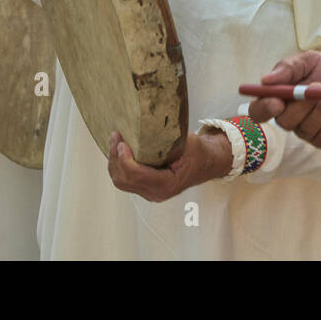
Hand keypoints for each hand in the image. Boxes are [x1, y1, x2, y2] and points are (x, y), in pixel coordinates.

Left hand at [107, 131, 229, 201]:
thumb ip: (167, 139)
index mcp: (167, 184)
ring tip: (114, 142)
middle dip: (116, 158)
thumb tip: (145, 126)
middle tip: (115, 137)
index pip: (138, 176)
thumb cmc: (198, 152)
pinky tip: (118, 151)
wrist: (206, 163)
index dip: (125, 160)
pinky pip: (125, 181)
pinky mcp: (145, 188)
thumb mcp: (187, 142)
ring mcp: (149, 193)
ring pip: (121, 182)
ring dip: (114, 162)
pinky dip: (118, 166)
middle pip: (125, 180)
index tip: (122, 143)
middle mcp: (156, 193)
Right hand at [248, 51, 320, 148]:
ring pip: (307, 128)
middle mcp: (290, 118)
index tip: (277, 101)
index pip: (259, 111)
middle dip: (302, 105)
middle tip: (319, 85)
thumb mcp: (309, 61)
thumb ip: (288, 68)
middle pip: (284, 121)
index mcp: (279, 98)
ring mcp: (308, 132)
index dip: (263, 109)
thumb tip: (265, 80)